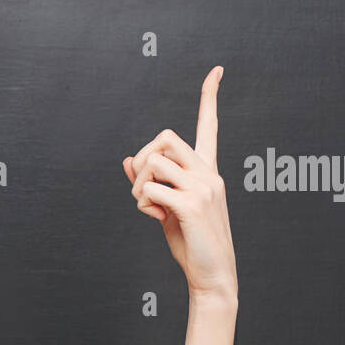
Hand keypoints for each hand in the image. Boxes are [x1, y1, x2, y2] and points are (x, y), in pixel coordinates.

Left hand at [123, 66, 237, 302]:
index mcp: (207, 171)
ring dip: (138, 184)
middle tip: (140, 187)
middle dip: (142, 158)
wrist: (213, 274)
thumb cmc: (192, 242)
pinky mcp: (191, 204)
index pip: (210, 126)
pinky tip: (154, 218)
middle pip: (165, 137)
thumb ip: (151, 183)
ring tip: (147, 206)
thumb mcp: (168, 208)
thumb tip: (128, 160)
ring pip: (153, 163)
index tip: (217, 70)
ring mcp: (203, 187)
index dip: (209, 97)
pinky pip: (150, 190)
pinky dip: (142, 203)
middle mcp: (209, 173)